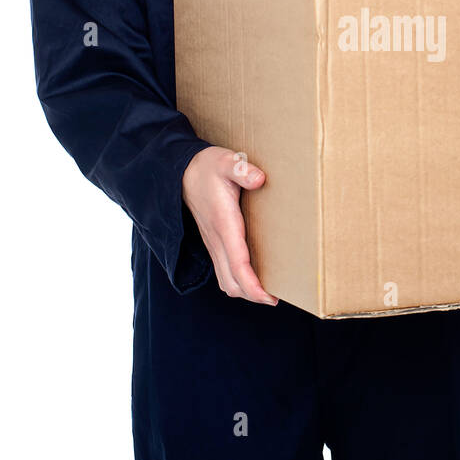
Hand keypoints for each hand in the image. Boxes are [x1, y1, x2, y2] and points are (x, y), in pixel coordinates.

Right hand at [182, 147, 277, 303]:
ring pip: (227, 281)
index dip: (253, 285)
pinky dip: (239, 281)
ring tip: (268, 293)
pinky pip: (225, 272)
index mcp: (224, 224)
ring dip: (245, 291)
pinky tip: (254, 278)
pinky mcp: (214, 243)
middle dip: (253, 295)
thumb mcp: (226, 161)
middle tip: (276, 297)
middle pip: (233, 282)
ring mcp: (213, 244)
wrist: (182, 172)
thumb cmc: (208, 167)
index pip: (238, 265)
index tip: (269, 297)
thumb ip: (241, 169)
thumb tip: (259, 179)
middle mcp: (217, 240)